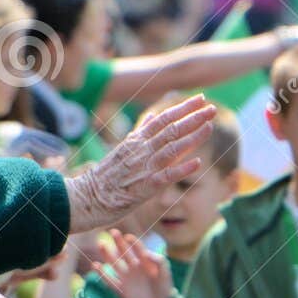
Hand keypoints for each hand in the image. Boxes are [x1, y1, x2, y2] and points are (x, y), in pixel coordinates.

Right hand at [65, 95, 214, 230]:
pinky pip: (166, 176)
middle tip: (212, 108)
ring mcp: (143, 168)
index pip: (163, 119)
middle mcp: (141, 151)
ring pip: (171, 149)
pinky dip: (182, 169)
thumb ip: (141, 132)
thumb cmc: (106, 176)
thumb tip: (155, 115)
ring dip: (192, 138)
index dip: (182, 108)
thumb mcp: (123, 148)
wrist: (86, 198)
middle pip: (170, 130)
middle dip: (192, 118)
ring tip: (209, 127)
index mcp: (137, 141)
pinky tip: (198, 163)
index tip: (200, 99)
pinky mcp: (144, 188)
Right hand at [94, 229, 172, 297]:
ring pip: (115, 264)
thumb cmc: (164, 288)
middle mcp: (134, 268)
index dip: (133, 242)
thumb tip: (146, 253)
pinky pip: (109, 280)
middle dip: (119, 242)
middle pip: (124, 253)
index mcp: (145, 262)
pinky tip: (95, 265)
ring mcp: (126, 278)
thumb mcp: (165, 273)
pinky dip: (102, 274)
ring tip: (102, 244)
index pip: (138, 249)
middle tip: (113, 231)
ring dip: (107, 254)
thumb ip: (159, 260)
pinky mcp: (121, 290)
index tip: (128, 236)